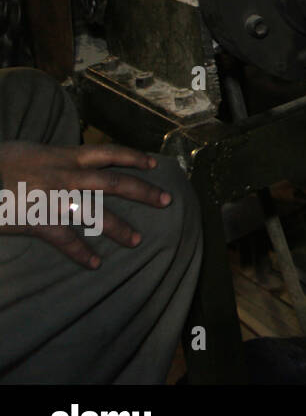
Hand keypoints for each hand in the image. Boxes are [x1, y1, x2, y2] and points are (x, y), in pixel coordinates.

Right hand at [0, 141, 173, 267]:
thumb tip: (67, 159)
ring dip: (119, 228)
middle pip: (115, 182)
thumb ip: (52, 157)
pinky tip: (95, 264)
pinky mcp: (38, 221)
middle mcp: (66, 175)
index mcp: (64, 156)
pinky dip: (81, 253)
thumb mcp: (28, 151)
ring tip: (136, 241)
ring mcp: (54, 199)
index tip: (154, 164)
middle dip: (144, 192)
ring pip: (97, 213)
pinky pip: (65, 240)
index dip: (133, 157)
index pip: (108, 152)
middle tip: (167, 201)